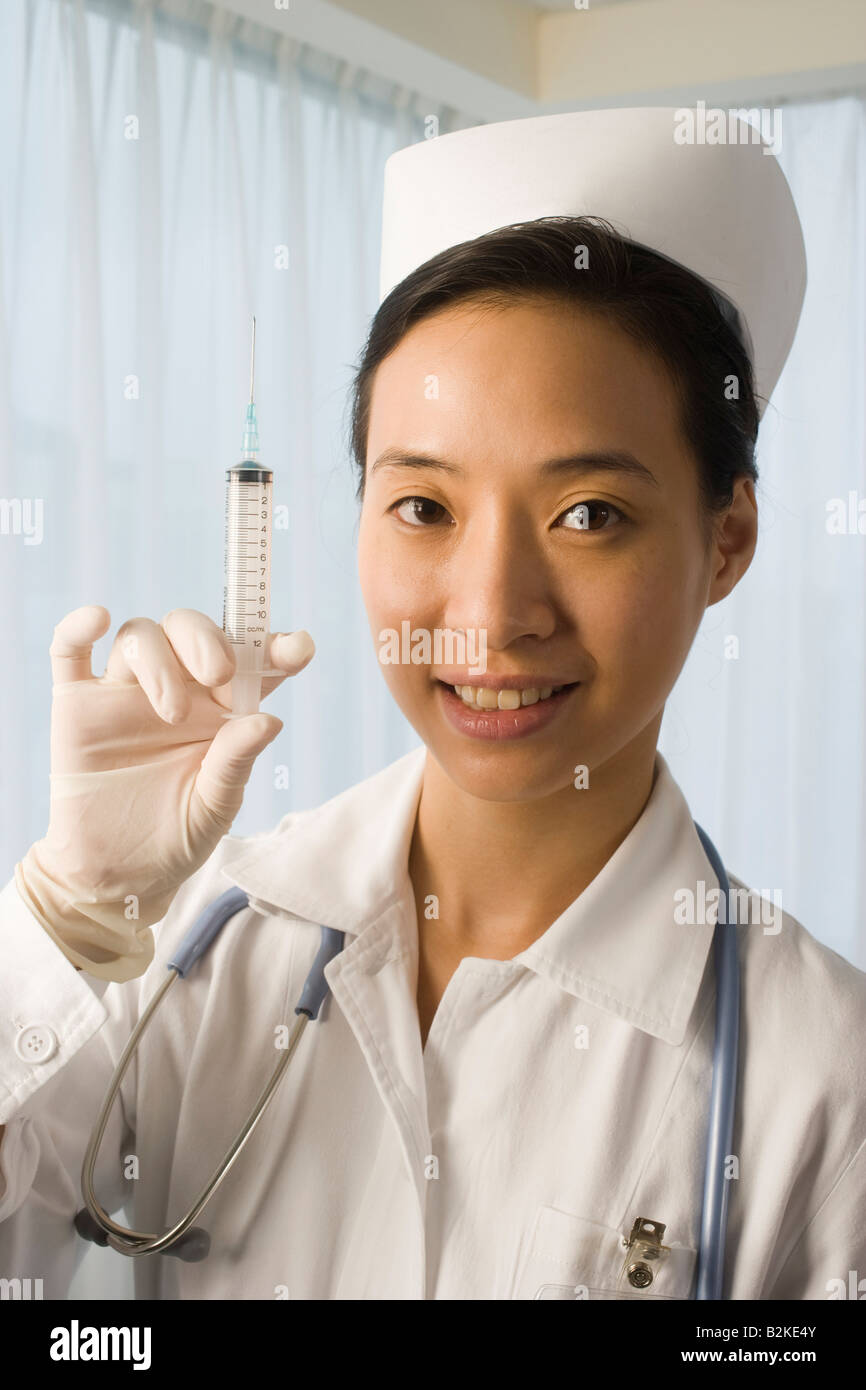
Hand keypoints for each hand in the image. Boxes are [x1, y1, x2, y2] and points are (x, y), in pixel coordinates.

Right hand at [15, 606, 314, 979]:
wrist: (115, 875)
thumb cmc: (175, 838)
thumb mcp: (214, 809)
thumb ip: (234, 764)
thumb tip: (267, 720)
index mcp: (220, 709)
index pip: (252, 661)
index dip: (277, 647)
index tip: (299, 648)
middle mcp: (175, 689)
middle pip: (189, 629)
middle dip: (207, 640)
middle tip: (219, 675)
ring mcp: (123, 694)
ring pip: (139, 636)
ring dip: (157, 658)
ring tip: (170, 712)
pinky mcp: (77, 705)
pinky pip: (70, 651)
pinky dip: (79, 626)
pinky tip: (98, 618)